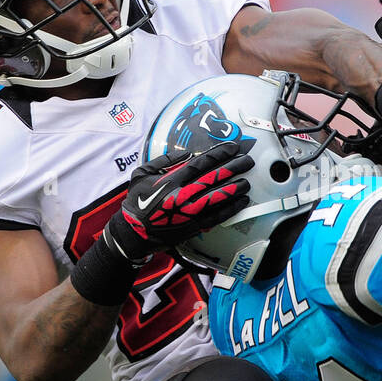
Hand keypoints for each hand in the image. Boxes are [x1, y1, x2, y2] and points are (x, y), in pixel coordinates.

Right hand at [104, 141, 253, 264]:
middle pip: (214, 178)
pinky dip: (231, 209)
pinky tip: (242, 202)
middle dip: (233, 167)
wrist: (132, 233)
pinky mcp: (193, 226)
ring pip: (218, 197)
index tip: (233, 147)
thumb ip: (163, 161)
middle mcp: (182, 195)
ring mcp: (189, 212)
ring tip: (248, 181)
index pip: (201, 163)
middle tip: (248, 160)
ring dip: (235, 188)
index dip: (219, 154)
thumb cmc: (136, 201)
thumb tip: (187, 154)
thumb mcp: (141, 174)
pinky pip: (216, 216)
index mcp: (170, 180)